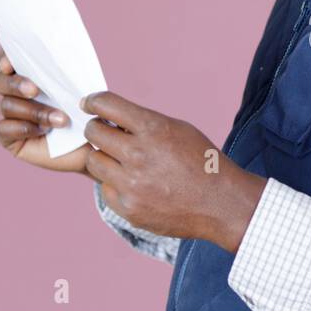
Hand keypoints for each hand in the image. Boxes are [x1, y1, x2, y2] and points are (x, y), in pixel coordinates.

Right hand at [0, 50, 86, 172]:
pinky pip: (3, 129)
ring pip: (7, 105)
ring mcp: (11, 116)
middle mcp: (15, 94)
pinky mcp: (9, 138)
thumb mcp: (82, 91)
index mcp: (30, 76)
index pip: (8, 60)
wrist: (91, 146)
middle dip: (16, 84)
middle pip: (0, 82)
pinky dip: (22, 128)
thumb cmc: (87, 113)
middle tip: (34, 90)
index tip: (9, 64)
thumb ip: (70, 75)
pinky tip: (41, 131)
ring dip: (34, 111)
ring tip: (61, 120)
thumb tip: (66, 60)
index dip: (4, 58)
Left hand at [80, 91, 265, 250]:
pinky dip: (115, 184)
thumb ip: (144, 123)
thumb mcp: (178, 129)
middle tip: (104, 132)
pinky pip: (105, 189)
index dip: (94, 101)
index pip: (106, 105)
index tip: (89, 104)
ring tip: (121, 161)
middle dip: (97, 129)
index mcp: (153, 129)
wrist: (221, 203)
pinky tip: (135, 185)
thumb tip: (110, 119)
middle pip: (93, 133)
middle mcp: (138, 155)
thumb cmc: (201, 162)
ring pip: (93, 161)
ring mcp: (131, 184)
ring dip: (103, 157)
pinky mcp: (128, 208)